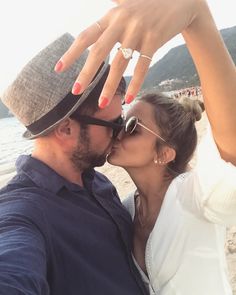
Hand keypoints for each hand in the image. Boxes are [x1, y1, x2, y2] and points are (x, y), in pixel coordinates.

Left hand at [54, 0, 202, 107]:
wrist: (180, 0)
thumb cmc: (148, 6)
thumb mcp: (124, 5)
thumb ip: (109, 15)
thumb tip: (92, 29)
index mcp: (111, 16)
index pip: (86, 36)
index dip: (71, 53)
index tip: (58, 69)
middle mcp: (122, 22)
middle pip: (99, 52)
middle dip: (86, 73)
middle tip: (76, 91)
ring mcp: (139, 31)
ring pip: (120, 63)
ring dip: (110, 86)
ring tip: (102, 103)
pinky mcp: (154, 40)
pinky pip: (143, 66)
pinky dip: (136, 83)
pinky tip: (130, 98)